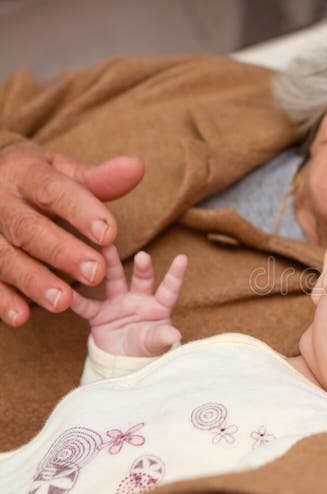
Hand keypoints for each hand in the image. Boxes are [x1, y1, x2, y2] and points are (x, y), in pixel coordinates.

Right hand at [0, 142, 142, 325]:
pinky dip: (1, 299)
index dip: (81, 211)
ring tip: (64, 301)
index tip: (110, 234)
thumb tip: (137, 168)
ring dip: (33, 281)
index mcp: (24, 173)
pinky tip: (21, 316)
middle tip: (95, 273)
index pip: (53, 191)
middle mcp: (0, 202)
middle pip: (27, 228)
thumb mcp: (63, 171)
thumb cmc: (36, 180)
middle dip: (61, 252)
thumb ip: (99, 179)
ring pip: (4, 257)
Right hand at [71, 245, 186, 356]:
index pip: (169, 289)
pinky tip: (67, 289)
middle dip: (143, 267)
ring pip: (115, 281)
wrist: (122, 360)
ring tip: (107, 248)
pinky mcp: (99, 314)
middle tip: (143, 255)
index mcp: (159, 306)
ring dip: (111, 266)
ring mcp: (118, 303)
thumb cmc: (145, 347)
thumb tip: (175, 334)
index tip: (182, 258)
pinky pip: (86, 306)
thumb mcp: (155, 343)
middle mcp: (139, 299)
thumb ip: (162, 337)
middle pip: (142, 279)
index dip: (175, 275)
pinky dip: (77, 300)